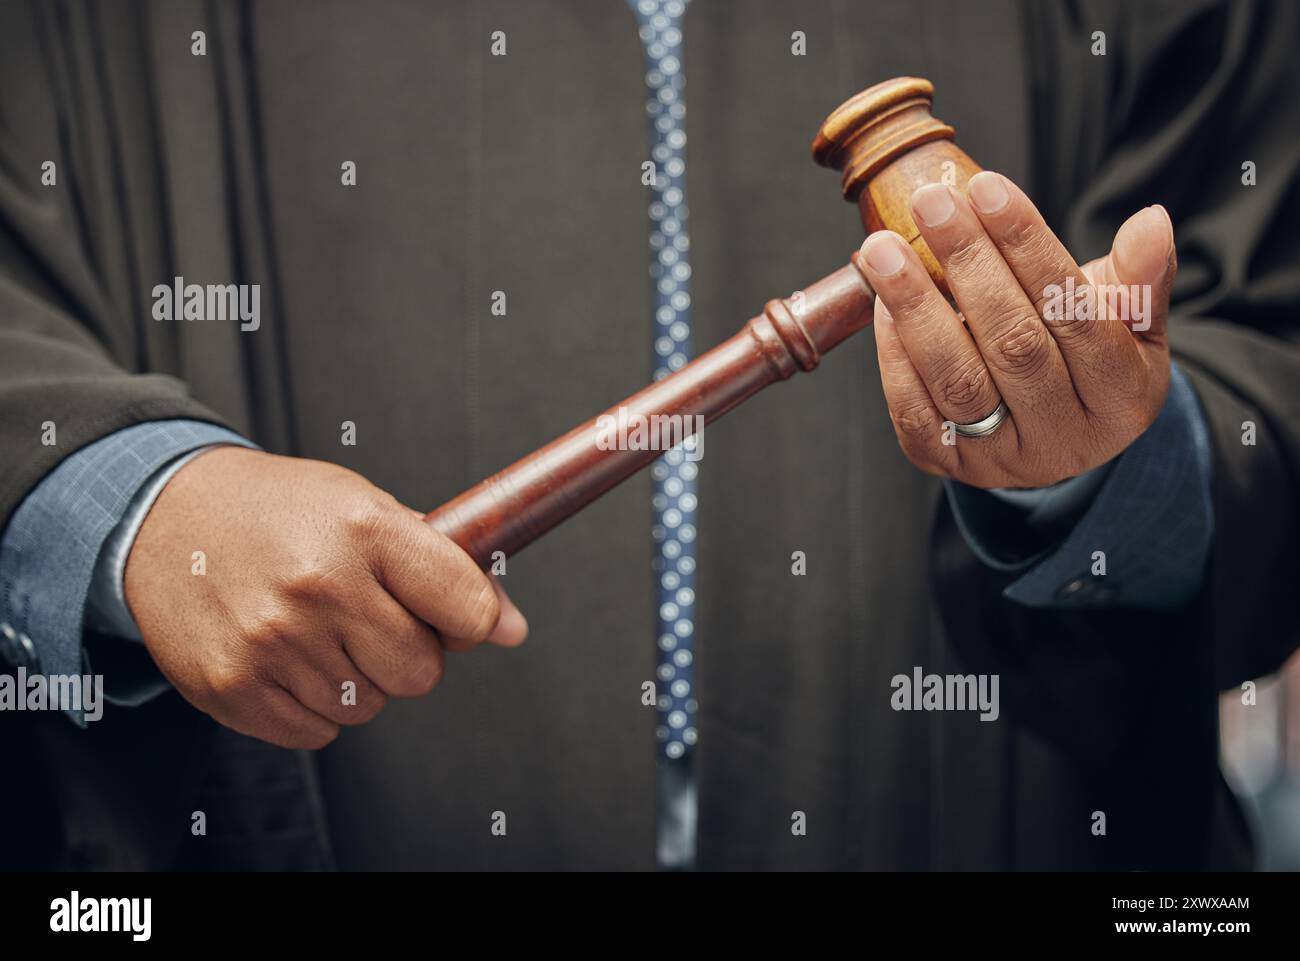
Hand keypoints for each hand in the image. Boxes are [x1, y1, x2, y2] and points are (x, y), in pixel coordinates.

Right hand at [124, 447, 526, 748]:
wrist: (164, 514)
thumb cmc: (280, 511)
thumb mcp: (368, 508)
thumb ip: (446, 567)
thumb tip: (511, 628)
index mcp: (365, 530)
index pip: (467, 606)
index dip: (474, 620)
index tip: (460, 618)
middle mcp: (319, 585)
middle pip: (421, 673)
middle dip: (409, 653)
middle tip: (370, 617)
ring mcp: (272, 640)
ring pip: (368, 706)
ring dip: (356, 678)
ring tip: (318, 629)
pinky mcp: (232, 686)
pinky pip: (318, 733)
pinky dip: (313, 706)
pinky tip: (288, 656)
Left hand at [858, 171, 1175, 488]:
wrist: (1051, 433)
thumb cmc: (1090, 358)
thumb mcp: (1130, 323)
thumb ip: (1139, 277)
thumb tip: (1151, 222)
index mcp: (1122, 400)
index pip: (1076, 314)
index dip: (1029, 249)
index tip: (988, 189)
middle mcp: (1063, 440)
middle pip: (1013, 345)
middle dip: (969, 265)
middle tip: (931, 202)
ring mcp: (1001, 458)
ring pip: (957, 379)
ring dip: (916, 307)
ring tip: (884, 250)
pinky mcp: (947, 462)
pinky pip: (914, 407)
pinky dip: (893, 350)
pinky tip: (881, 299)